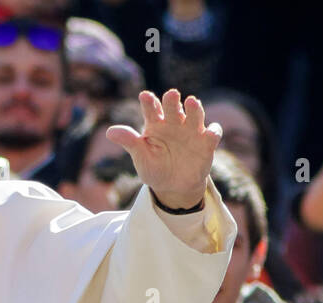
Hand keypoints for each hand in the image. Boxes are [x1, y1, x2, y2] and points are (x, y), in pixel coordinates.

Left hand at [107, 90, 219, 210]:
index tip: (145, 97)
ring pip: (195, 115)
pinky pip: (212, 134)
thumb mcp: (140, 157)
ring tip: (192, 102)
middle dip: (172, 101)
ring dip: (194, 109)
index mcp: (155, 124)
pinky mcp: (206, 143)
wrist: (173, 188)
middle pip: (173, 107)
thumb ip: (129, 142)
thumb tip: (109, 132)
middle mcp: (174, 123)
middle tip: (171, 95)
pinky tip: (210, 133)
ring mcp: (191, 131)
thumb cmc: (154, 168)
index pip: (151, 109)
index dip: (149, 102)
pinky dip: (213, 131)